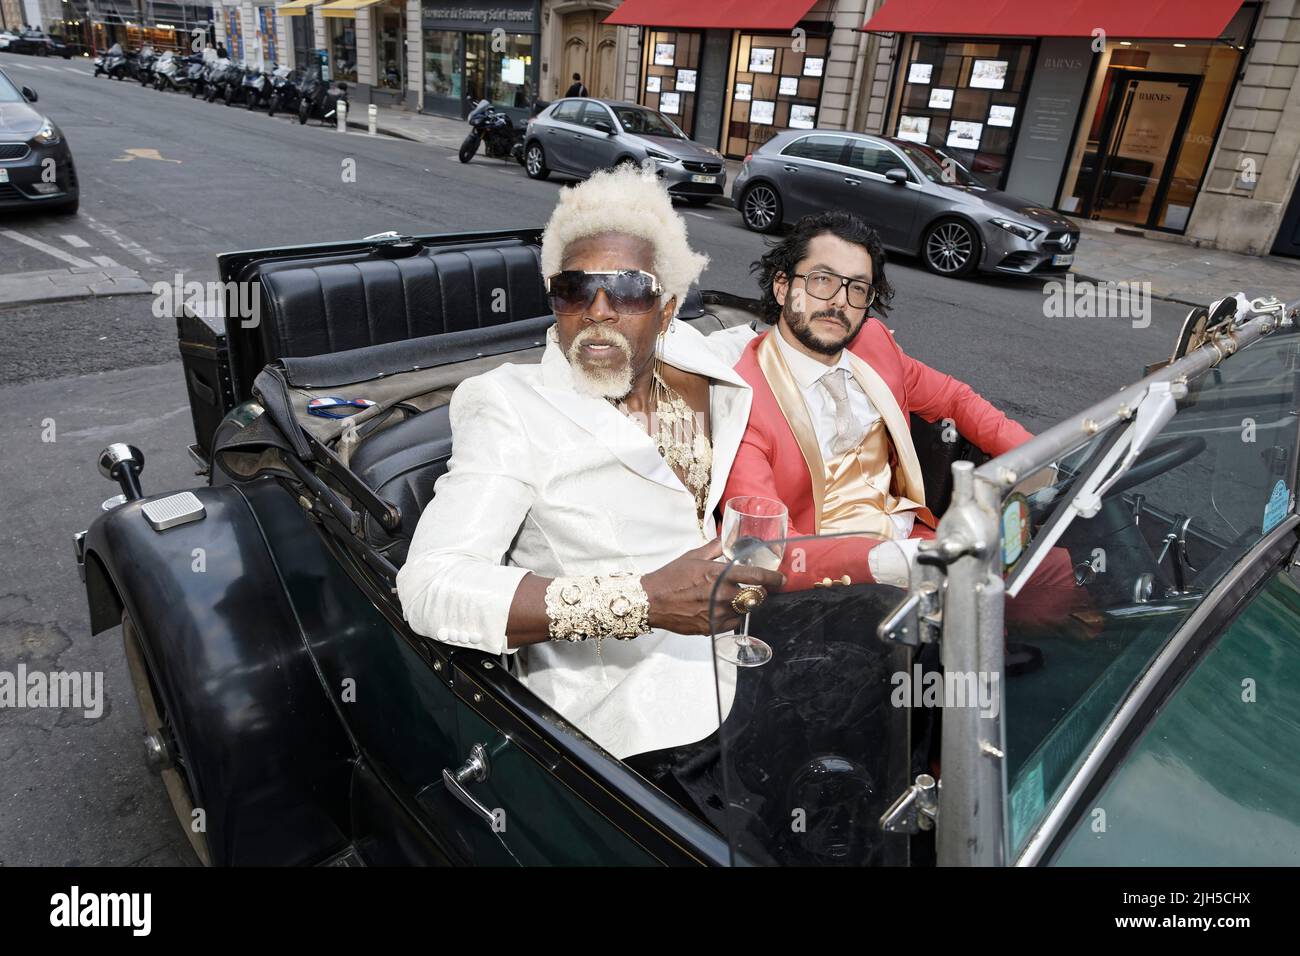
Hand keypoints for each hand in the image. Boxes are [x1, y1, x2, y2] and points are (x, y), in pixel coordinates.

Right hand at [643, 538, 784, 635]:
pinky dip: (732, 617)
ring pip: (744, 611)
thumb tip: (723, 539)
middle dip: (758, 593)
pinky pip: (733, 624)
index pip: (757, 578)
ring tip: (732, 599)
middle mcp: (722, 595)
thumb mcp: (693, 557)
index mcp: (720, 575)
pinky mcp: (711, 627)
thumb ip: (713, 548)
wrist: (652, 601)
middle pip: (755, 597)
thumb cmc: (671, 577)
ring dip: (744, 605)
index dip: (773, 579)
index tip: (780, 580)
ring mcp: (718, 614)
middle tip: (755, 589)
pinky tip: (722, 610)